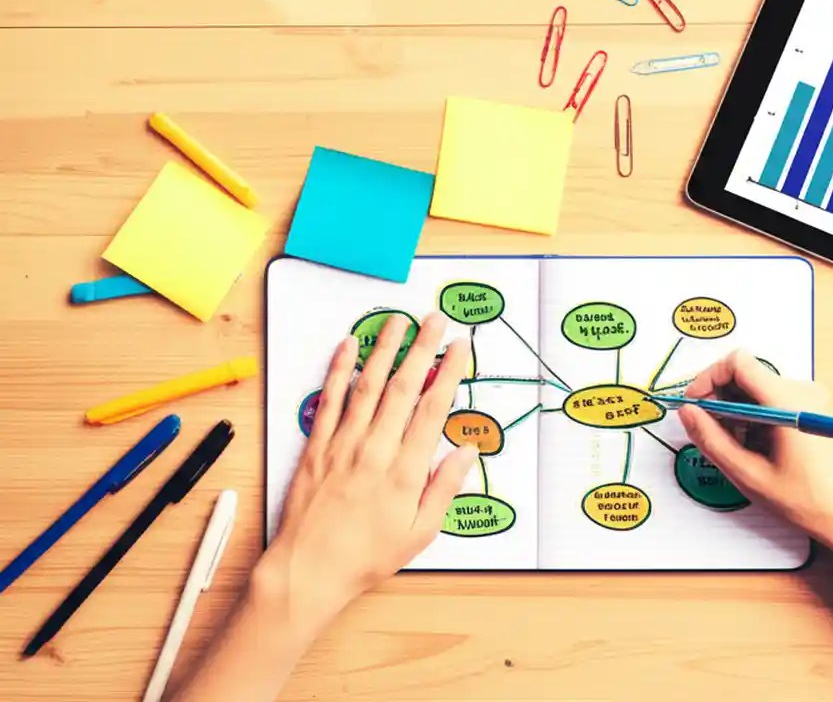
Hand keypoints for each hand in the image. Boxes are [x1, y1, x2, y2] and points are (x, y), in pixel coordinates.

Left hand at [258, 312, 476, 624]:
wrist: (308, 571)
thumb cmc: (366, 558)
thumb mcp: (419, 534)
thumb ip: (444, 489)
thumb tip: (466, 451)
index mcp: (405, 472)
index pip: (432, 410)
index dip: (449, 374)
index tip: (460, 348)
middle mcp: (375, 450)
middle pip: (403, 388)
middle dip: (422, 349)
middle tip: (434, 319)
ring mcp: (343, 445)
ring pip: (367, 385)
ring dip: (384, 349)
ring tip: (397, 321)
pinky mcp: (316, 447)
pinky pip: (329, 400)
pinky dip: (338, 370)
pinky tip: (347, 346)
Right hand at [677, 351, 832, 555]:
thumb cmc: (808, 500)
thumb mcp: (749, 474)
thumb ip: (712, 440)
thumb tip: (688, 413)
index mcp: (786, 400)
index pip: (737, 362)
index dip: (708, 378)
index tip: (695, 403)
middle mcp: (802, 390)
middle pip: (747, 375)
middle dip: (720, 400)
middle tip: (709, 432)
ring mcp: (811, 398)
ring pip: (758, 390)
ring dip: (738, 413)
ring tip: (737, 449)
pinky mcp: (814, 409)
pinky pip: (774, 401)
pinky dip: (756, 419)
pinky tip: (757, 449)